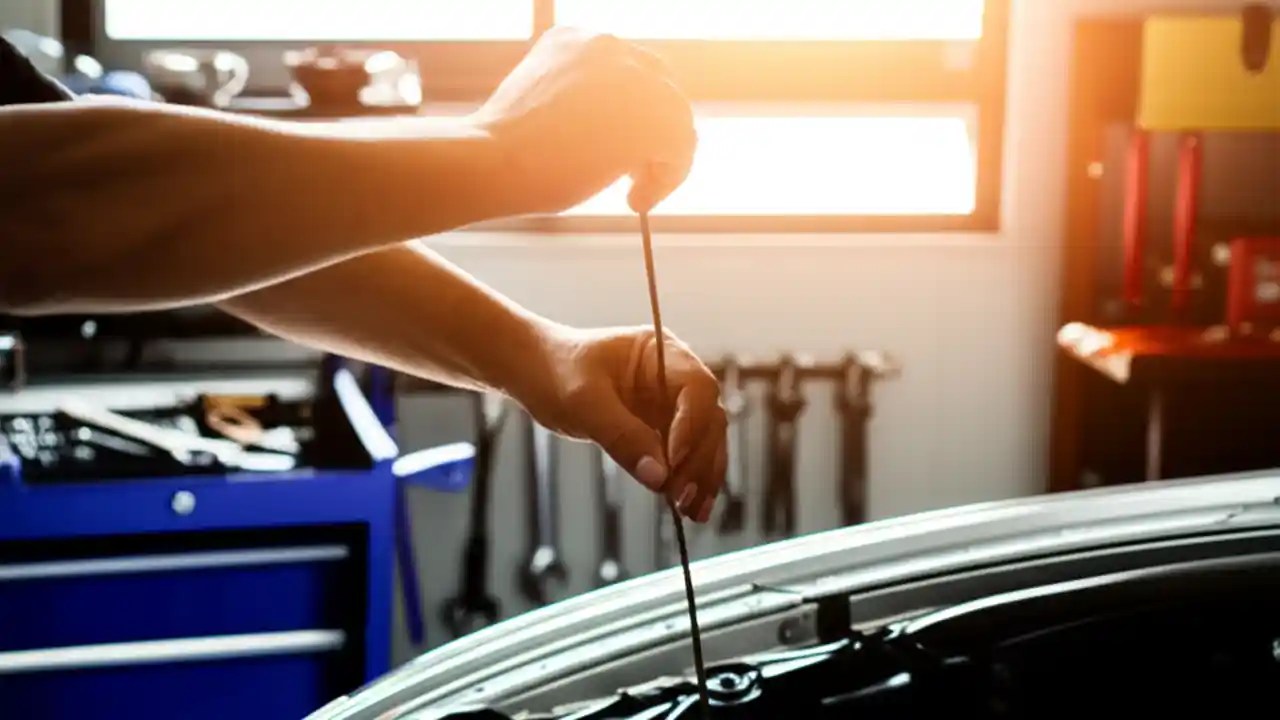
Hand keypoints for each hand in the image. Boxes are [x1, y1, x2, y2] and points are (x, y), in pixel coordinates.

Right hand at [471, 26, 696, 214]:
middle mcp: (608, 46)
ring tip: (633, 192)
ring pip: (675, 118)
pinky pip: (680, 147)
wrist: (494, 158)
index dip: (630, 115)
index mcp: (576, 39)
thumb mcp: (546, 110)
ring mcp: (634, 76)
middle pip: (660, 88)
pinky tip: (636, 200)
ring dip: (661, 159)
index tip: (619, 151)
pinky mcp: (654, 114)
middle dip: (652, 134)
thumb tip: (618, 137)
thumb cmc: (506, 150)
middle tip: (633, 175)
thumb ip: (583, 108)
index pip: (627, 73)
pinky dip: (667, 179)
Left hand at [525, 325, 725, 522]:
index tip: (673, 461)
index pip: (698, 388)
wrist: (533, 372)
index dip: (692, 425)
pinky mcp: (661, 427)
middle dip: (699, 459)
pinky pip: (685, 456)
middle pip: (708, 418)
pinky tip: (690, 510)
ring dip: (702, 476)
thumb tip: (659, 477)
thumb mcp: (583, 402)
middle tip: (682, 497)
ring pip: (704, 440)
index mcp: (662, 352)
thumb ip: (622, 436)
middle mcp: (675, 375)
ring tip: (694, 513)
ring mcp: (670, 402)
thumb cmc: (555, 372)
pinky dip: (689, 480)